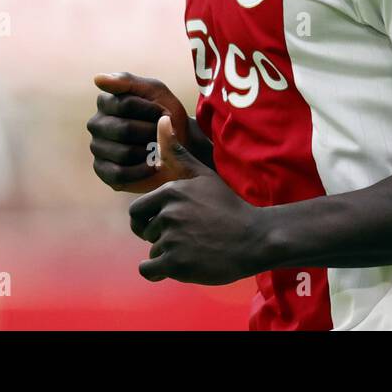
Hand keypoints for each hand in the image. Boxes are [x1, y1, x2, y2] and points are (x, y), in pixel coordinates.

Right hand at [89, 72, 190, 193]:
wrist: (180, 143)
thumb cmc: (166, 115)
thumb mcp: (155, 91)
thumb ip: (127, 81)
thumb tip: (97, 79)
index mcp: (106, 101)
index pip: (126, 104)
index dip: (152, 111)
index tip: (164, 113)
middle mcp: (96, 124)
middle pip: (124, 129)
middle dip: (151, 132)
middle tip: (163, 134)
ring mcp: (97, 147)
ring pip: (123, 152)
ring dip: (149, 152)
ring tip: (158, 149)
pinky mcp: (102, 170)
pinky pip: (119, 174)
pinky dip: (141, 171)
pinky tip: (152, 166)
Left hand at [128, 116, 267, 284]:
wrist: (255, 238)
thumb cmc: (228, 206)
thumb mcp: (203, 175)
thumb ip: (177, 152)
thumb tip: (161, 120)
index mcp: (170, 192)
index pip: (137, 212)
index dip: (149, 219)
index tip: (171, 223)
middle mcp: (168, 213)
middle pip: (145, 232)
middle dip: (162, 237)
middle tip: (188, 237)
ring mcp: (172, 238)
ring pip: (152, 250)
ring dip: (168, 255)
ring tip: (194, 249)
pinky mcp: (176, 263)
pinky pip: (149, 269)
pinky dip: (159, 270)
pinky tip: (178, 266)